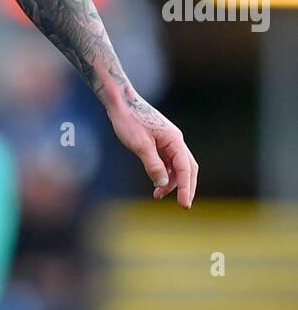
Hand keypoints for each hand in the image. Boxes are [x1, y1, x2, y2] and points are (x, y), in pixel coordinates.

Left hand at [106, 90, 197, 207]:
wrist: (121, 104)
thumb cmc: (129, 121)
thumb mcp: (140, 146)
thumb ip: (153, 165)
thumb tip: (163, 184)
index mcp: (174, 140)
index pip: (185, 169)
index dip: (185, 188)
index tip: (184, 204)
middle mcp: (175, 141)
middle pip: (188, 168)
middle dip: (186, 187)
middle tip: (183, 205)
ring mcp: (169, 142)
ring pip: (177, 167)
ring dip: (171, 182)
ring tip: (157, 195)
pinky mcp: (160, 143)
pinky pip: (167, 162)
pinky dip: (164, 174)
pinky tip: (156, 183)